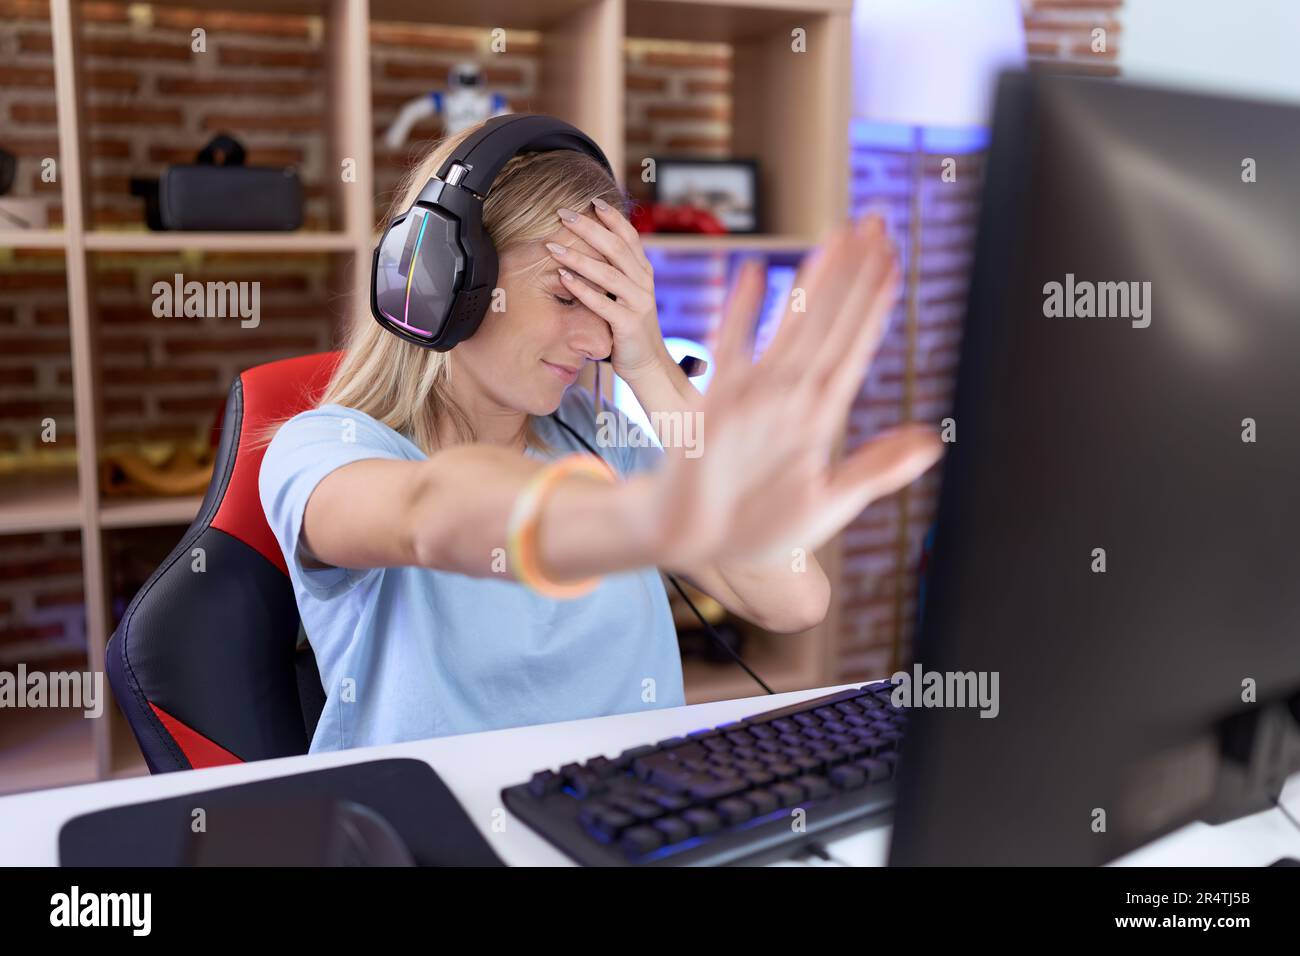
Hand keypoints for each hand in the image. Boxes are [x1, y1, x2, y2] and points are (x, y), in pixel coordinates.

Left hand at [548, 201, 675, 383]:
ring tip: (552, 246)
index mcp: (643, 272)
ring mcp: (638, 302)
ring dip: (578, 257)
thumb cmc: (630, 327)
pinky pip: (602, 303)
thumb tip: (594, 246)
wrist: (648, 363)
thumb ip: (616, 272)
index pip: (629, 237)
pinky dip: (582, 289)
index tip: (591, 200)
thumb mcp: (627, 294)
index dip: (612, 217)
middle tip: (563, 214)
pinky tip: (563, 278)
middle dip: (588, 228)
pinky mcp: (628, 323)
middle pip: (615, 247)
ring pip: (607, 273)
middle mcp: (643, 282)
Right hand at [641, 213, 944, 569]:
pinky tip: (755, 274)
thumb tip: (930, 443)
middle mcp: (792, 396)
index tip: (895, 264)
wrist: (698, 544)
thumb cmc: (758, 529)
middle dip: (855, 273)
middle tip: (876, 222)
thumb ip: (875, 470)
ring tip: (837, 237)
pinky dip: (741, 313)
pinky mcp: (716, 404)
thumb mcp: (828, 503)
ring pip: (792, 326)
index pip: (856, 348)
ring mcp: (755, 395)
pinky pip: (731, 349)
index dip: (876, 306)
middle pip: (831, 322)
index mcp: (821, 417)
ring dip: (815, 281)